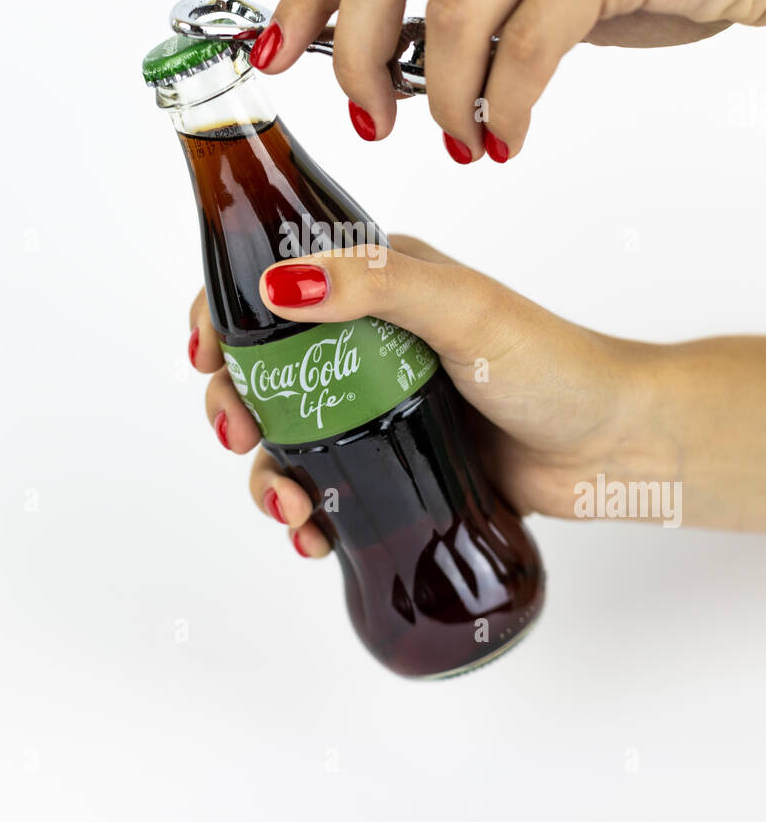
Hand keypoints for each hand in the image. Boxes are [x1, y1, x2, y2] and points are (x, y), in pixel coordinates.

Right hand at [188, 235, 765, 552]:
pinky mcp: (400, 466)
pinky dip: (308, 514)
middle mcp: (369, 344)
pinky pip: (332, 489)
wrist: (617, 446)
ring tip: (288, 507)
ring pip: (291, 439)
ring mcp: (382, 409)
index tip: (204, 354)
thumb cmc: (551, 363)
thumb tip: (277, 286)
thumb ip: (372, 286)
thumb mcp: (460, 309)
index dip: (226, 315)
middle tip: (239, 439)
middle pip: (266, 371)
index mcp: (377, 287)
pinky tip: (312, 535)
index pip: (276, 286)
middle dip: (236, 406)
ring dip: (268, 474)